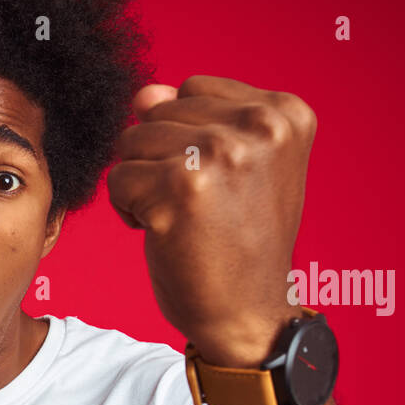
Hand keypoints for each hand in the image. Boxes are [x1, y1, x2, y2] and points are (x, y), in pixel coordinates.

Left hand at [106, 75, 317, 366]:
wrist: (248, 315)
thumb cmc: (239, 243)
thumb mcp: (232, 168)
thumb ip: (192, 119)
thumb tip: (144, 93)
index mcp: (284, 113)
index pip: (191, 90)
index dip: (185, 138)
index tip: (218, 183)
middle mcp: (259, 125)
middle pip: (157, 113)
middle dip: (159, 160)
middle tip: (199, 208)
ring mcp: (221, 153)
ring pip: (132, 142)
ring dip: (142, 185)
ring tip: (183, 218)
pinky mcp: (181, 187)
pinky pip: (119, 179)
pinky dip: (128, 210)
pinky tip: (165, 233)